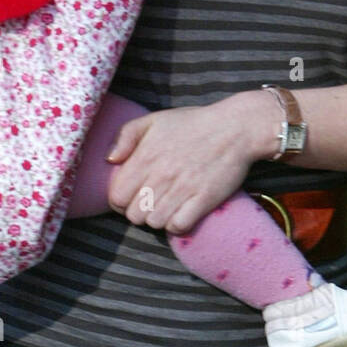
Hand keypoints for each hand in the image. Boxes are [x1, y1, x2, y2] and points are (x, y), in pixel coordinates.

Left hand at [104, 93, 271, 234]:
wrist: (235, 128)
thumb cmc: (192, 123)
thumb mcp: (154, 119)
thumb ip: (125, 136)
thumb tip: (111, 160)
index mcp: (145, 156)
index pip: (116, 197)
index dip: (120, 201)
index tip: (131, 195)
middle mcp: (161, 175)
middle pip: (133, 215)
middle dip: (138, 211)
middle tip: (151, 200)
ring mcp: (183, 188)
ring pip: (154, 223)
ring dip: (158, 218)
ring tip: (167, 205)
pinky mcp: (203, 199)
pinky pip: (178, 227)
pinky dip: (177, 224)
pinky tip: (181, 212)